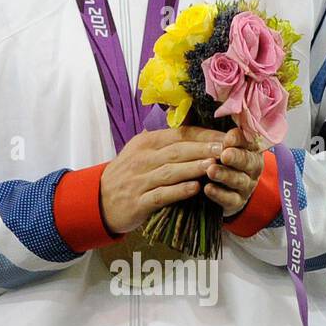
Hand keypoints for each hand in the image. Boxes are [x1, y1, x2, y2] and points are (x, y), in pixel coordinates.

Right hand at [99, 125, 228, 234]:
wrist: (98, 200)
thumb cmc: (125, 175)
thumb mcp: (139, 152)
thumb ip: (162, 141)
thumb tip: (187, 122)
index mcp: (145, 144)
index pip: (179, 134)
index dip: (204, 134)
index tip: (226, 136)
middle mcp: (142, 159)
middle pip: (177, 151)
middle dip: (204, 148)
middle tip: (227, 148)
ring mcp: (139, 181)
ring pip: (170, 171)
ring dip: (194, 167)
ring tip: (215, 165)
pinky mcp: (138, 202)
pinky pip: (161, 195)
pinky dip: (178, 191)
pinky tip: (194, 189)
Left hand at [205, 126, 267, 217]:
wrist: (221, 188)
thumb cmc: (215, 156)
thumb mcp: (211, 140)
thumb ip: (202, 126)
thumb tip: (185, 107)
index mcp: (248, 147)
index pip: (248, 140)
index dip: (240, 139)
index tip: (229, 137)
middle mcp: (251, 166)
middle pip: (248, 160)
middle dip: (236, 156)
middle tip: (224, 154)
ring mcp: (245, 185)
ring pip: (239, 180)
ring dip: (225, 175)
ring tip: (211, 170)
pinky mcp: (236, 202)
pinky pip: (230, 199)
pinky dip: (220, 195)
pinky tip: (208, 189)